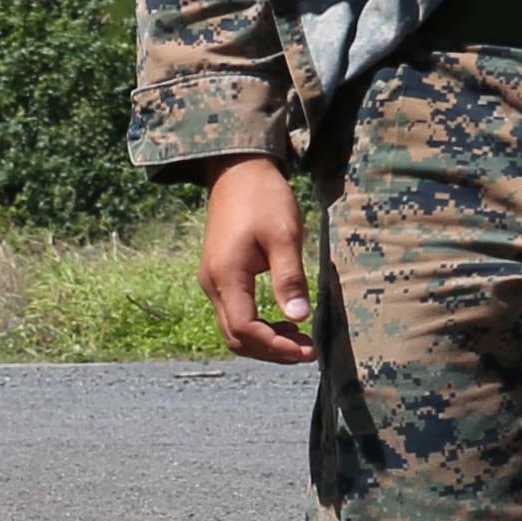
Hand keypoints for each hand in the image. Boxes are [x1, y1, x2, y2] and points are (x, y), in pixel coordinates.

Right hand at [199, 156, 315, 363]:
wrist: (237, 169)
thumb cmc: (263, 197)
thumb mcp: (284, 235)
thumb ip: (289, 278)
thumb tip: (300, 317)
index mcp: (226, 275)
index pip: (246, 329)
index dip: (276, 346)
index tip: (308, 350)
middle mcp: (212, 283)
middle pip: (236, 337)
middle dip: (271, 350)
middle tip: (308, 351)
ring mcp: (213, 280)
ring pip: (233, 329)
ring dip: (264, 341)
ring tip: (300, 339)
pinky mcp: (219, 275)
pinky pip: (234, 313)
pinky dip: (258, 327)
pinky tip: (284, 320)